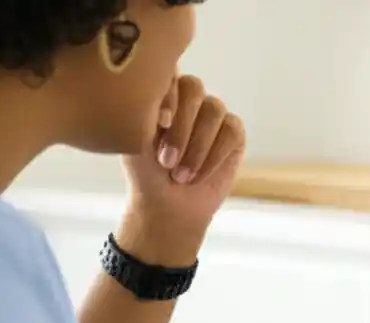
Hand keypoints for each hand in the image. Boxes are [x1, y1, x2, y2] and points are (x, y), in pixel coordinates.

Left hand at [120, 75, 246, 264]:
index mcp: (163, 92)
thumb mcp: (135, 139)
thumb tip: (160, 88)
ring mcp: (213, 113)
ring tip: (180, 174)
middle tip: (166, 160)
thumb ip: (144, 109)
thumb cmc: (146, 172)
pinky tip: (197, 175)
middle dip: (181, 128)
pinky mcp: (234, 132)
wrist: (167, 205)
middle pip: (194, 87)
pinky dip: (213, 156)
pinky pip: (230, 132)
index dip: (168, 94)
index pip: (169, 70)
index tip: (159, 124)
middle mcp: (190, 97)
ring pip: (214, 110)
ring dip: (197, 146)